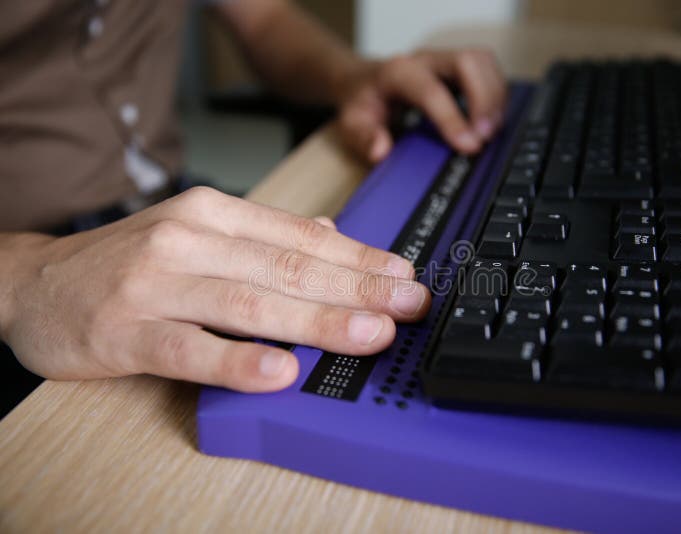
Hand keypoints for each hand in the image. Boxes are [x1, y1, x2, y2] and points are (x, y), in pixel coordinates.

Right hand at [0, 187, 429, 391]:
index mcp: (214, 214)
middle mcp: (189, 240)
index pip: (301, 236)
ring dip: (315, 320)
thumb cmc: (128, 261)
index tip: (405, 277)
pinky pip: (190, 348)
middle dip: (356, 288)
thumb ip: (266, 236)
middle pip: (287, 267)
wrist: (34, 283)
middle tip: (408, 307)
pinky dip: (237, 360)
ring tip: (368, 335)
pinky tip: (281, 371)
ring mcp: (156, 284)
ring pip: (248, 303)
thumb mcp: (199, 233)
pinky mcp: (126, 331)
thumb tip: (330, 231)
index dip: (359, 258)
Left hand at [337, 49, 506, 161]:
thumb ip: (363, 138)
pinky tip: (490, 122)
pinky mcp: (459, 69)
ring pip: (483, 63)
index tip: (469, 146)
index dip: (453, 119)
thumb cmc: (363, 104)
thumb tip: (381, 151)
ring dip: (495, 97)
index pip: (431, 91)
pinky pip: (488, 72)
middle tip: (485, 136)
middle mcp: (426, 60)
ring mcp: (445, 61)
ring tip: (491, 131)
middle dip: (483, 99)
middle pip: (467, 62)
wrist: (365, 83)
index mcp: (398, 72)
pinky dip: (496, 96)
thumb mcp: (351, 125)